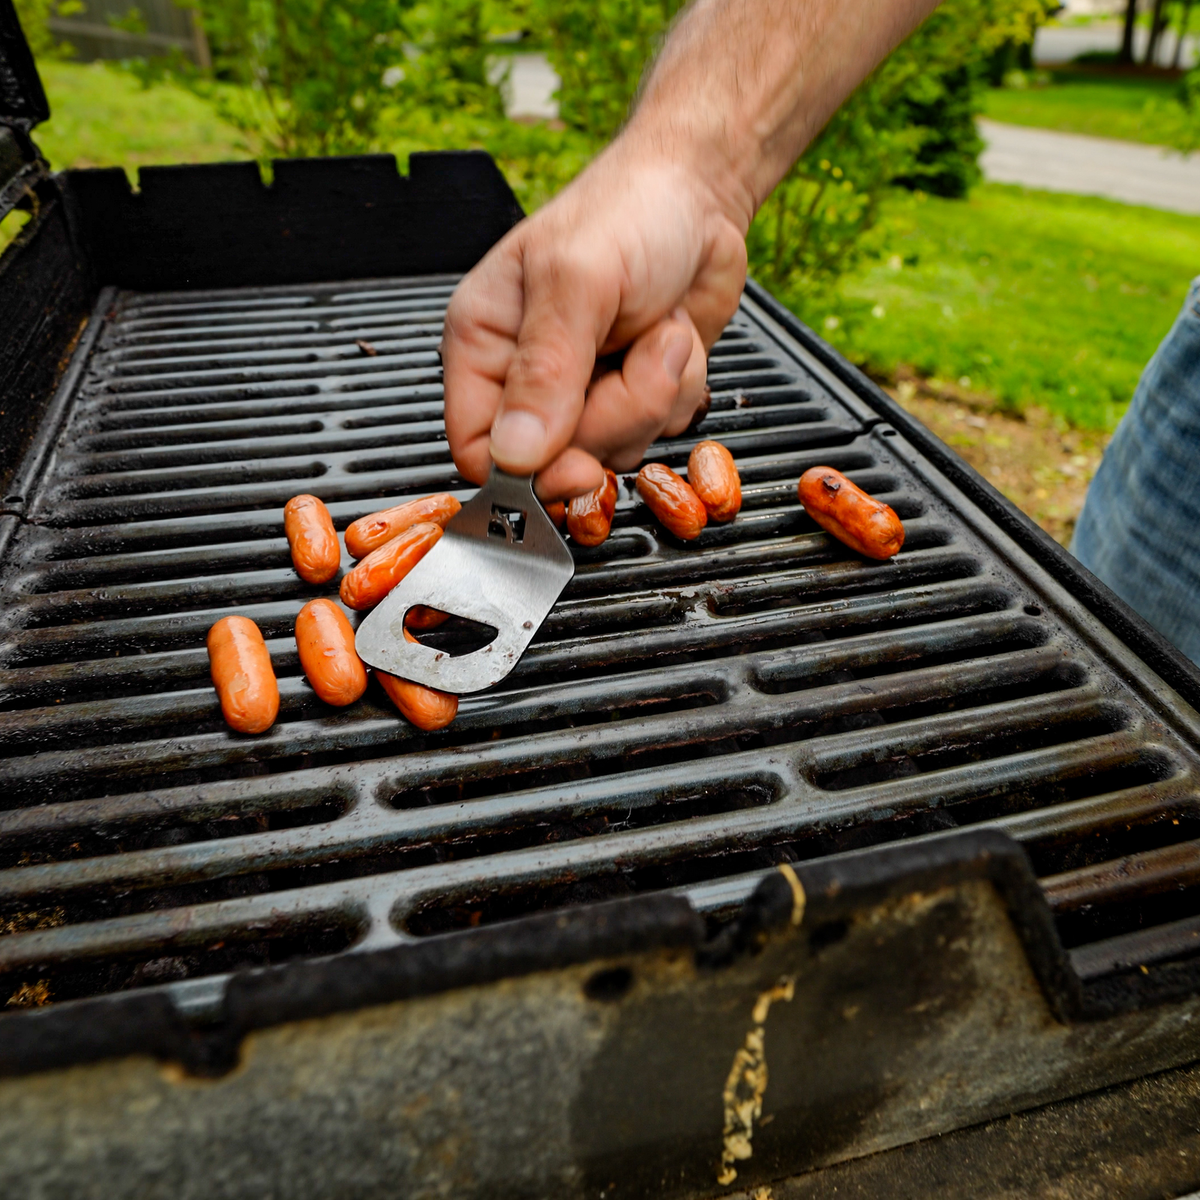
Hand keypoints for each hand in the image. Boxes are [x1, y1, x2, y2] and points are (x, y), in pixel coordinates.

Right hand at [441, 142, 747, 498]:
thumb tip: (515, 455)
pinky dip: (680, 389)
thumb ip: (545, 371)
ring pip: (615, 449)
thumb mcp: (577, 281)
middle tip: (631, 349)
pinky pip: (660, 432)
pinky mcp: (635, 395)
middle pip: (557, 461)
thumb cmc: (628, 212)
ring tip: (653, 329)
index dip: (527, 474)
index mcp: (484, 342)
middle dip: (613, 414)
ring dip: (652, 395)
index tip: (577, 465)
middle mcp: (527, 375)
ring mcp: (586, 391)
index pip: (477, 448)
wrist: (701, 194)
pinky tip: (672, 338)